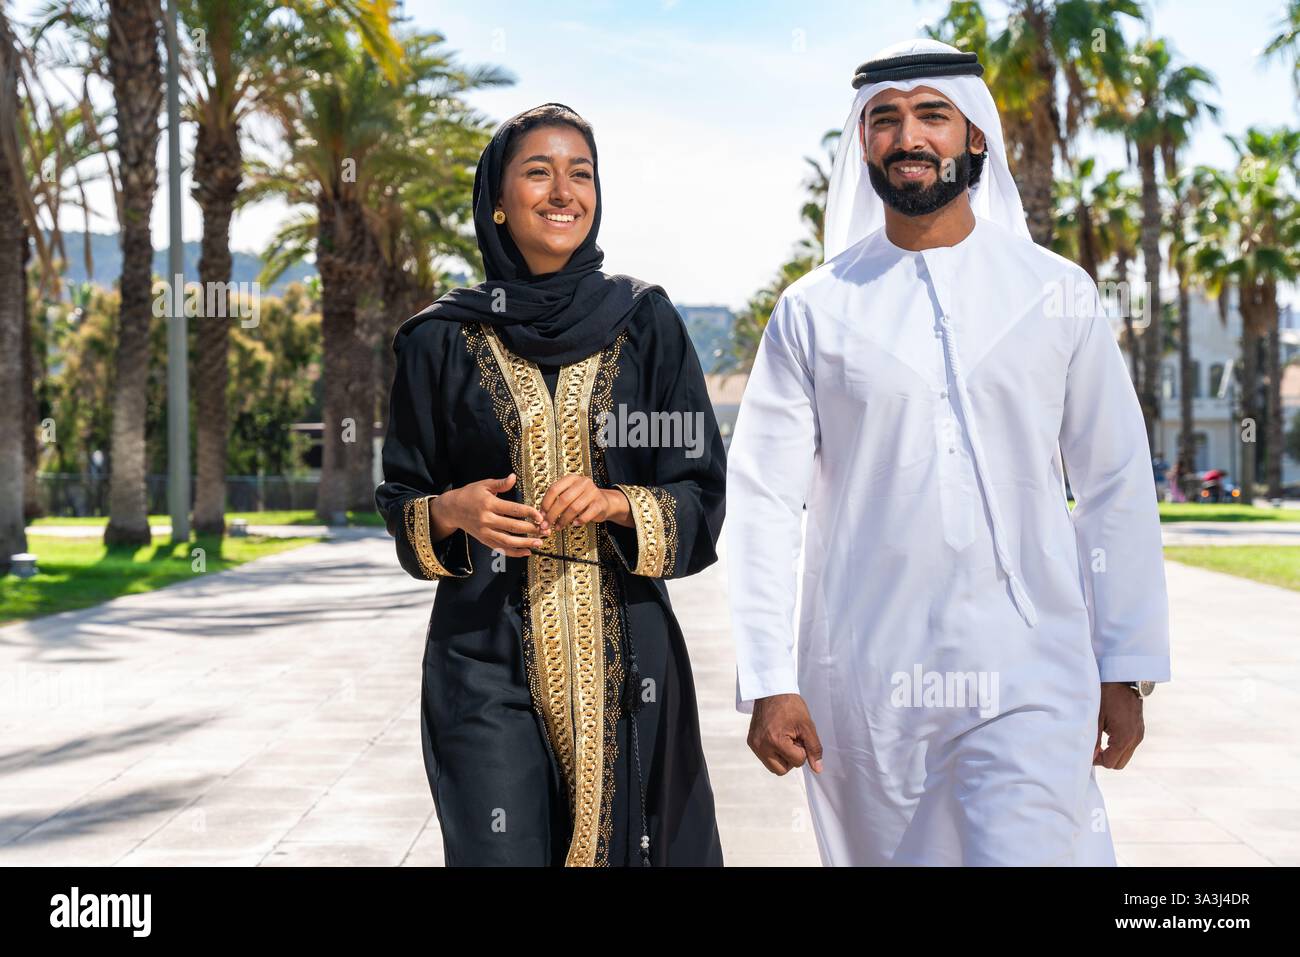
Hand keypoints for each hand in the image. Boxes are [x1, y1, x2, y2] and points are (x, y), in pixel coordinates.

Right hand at [431, 473, 547, 557]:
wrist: (451, 509)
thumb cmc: (469, 495)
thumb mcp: (484, 485)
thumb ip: (500, 484)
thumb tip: (513, 477)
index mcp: (489, 504)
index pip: (513, 510)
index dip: (528, 513)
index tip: (540, 516)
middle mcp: (487, 520)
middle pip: (513, 527)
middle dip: (531, 530)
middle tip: (545, 531)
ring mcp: (485, 532)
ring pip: (508, 540)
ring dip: (525, 543)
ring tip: (539, 543)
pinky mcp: (484, 540)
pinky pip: (500, 548)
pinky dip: (514, 552)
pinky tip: (526, 552)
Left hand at [539, 475, 630, 529]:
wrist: (605, 501)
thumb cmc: (583, 499)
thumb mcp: (569, 495)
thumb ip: (556, 502)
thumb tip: (542, 515)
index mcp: (572, 479)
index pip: (554, 489)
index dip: (546, 503)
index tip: (541, 514)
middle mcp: (582, 483)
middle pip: (563, 499)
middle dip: (552, 514)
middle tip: (547, 524)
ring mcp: (593, 492)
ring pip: (574, 508)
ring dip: (563, 520)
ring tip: (559, 526)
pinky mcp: (600, 504)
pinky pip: (586, 515)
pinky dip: (578, 521)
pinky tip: (574, 524)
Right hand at [747, 693, 823, 774]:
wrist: (772, 691)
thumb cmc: (791, 706)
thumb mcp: (807, 726)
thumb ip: (814, 749)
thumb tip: (818, 770)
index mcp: (775, 741)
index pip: (797, 762)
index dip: (803, 750)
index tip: (799, 735)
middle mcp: (761, 745)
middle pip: (781, 771)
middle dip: (791, 758)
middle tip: (793, 740)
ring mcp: (754, 744)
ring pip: (772, 767)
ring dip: (782, 757)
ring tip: (784, 739)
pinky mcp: (751, 742)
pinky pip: (765, 757)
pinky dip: (773, 752)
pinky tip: (777, 737)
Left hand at [1094, 682, 1144, 768]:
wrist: (1122, 680)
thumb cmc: (1106, 696)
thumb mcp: (1096, 718)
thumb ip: (1094, 740)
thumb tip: (1091, 757)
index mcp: (1125, 737)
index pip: (1110, 762)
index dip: (1097, 760)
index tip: (1087, 751)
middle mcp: (1135, 739)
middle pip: (1119, 764)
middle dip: (1105, 759)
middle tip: (1093, 748)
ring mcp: (1139, 734)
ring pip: (1125, 756)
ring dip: (1112, 753)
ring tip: (1099, 741)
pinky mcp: (1140, 730)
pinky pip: (1129, 746)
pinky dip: (1118, 746)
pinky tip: (1108, 735)